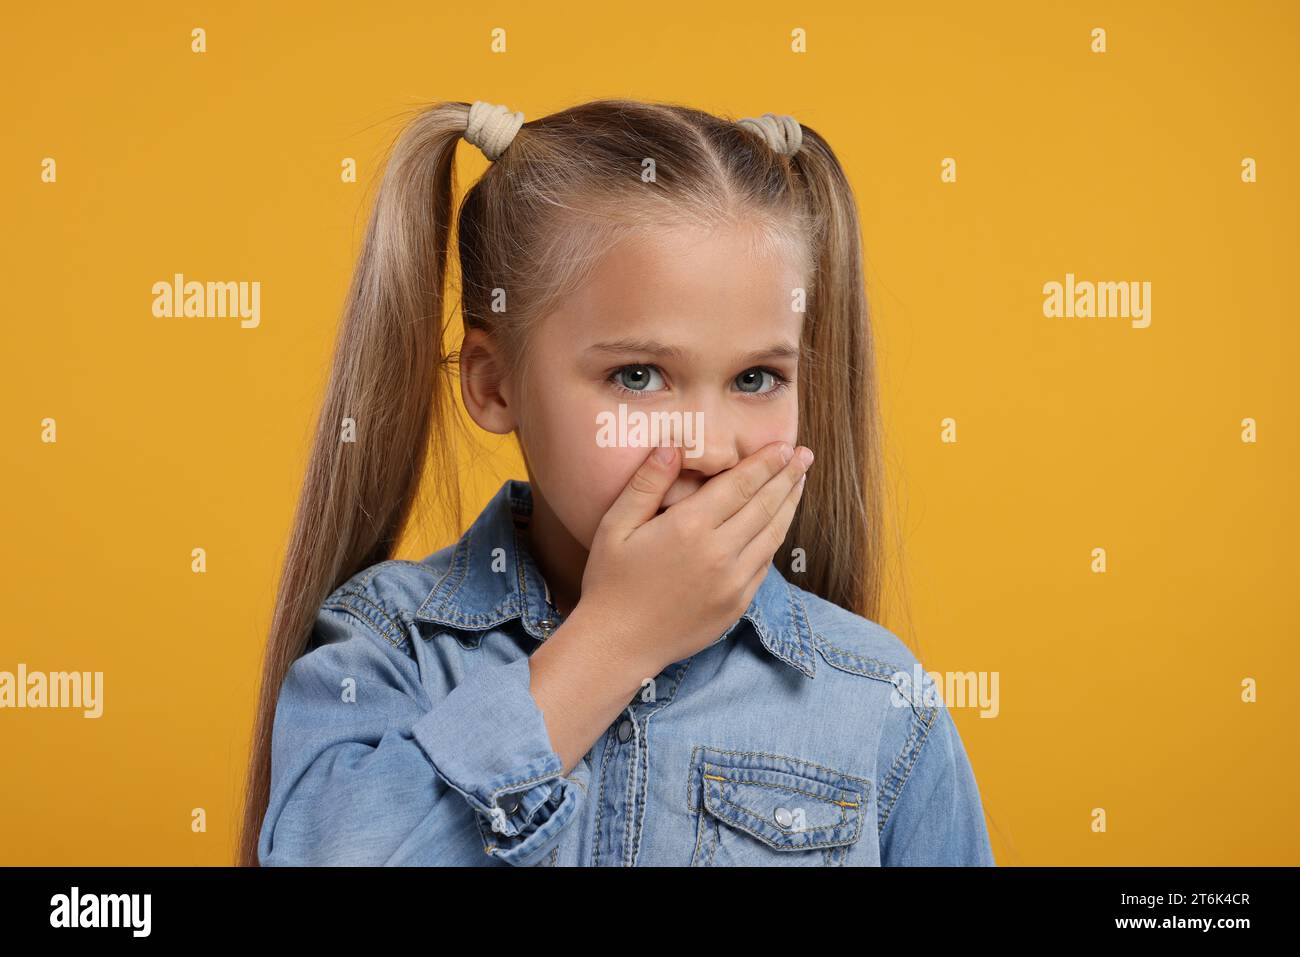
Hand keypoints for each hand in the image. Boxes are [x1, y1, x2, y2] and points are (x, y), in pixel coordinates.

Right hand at [573, 440, 812, 677]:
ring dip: (789, 505)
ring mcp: (733, 582)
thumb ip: (646, 483)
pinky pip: (764, 564)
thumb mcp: (615, 526)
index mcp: (689, 528)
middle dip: (787, 476)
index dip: (765, 463)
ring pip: (772, 534)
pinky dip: (775, 538)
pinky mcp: (737, 604)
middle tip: (804, 455)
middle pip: (764, 505)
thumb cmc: (610, 581)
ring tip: (800, 482)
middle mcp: (719, 553)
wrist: (619, 644)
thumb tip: (672, 446)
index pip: (740, 485)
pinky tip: (777, 523)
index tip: (782, 445)